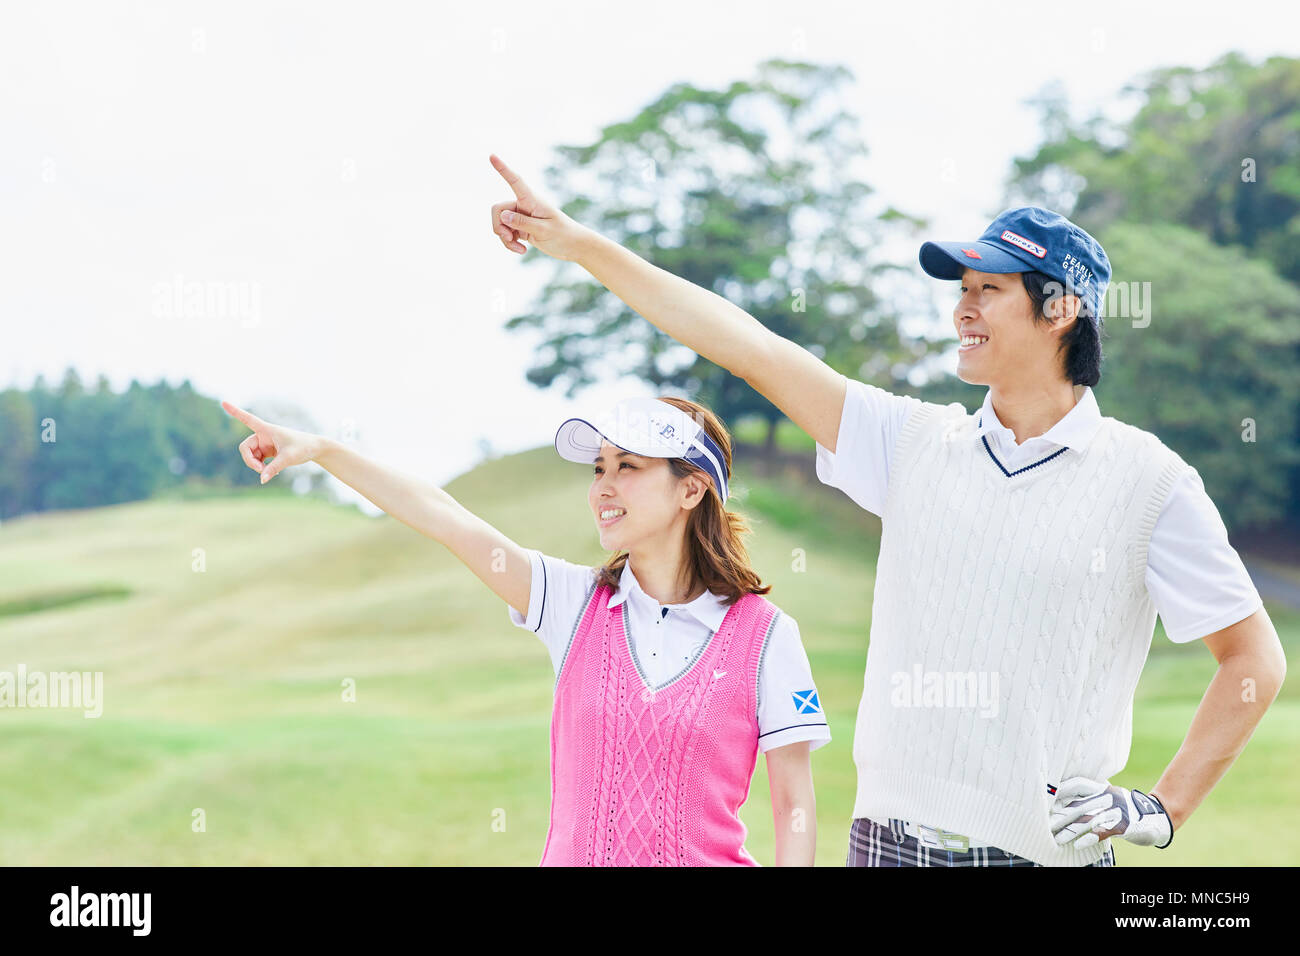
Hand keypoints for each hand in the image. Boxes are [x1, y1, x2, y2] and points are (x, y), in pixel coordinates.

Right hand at [221, 400, 322, 484]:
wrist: (314, 448)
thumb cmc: (303, 448)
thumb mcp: (288, 458)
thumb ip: (274, 469)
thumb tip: (261, 479)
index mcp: (267, 429)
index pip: (248, 419)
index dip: (235, 412)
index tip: (223, 402)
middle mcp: (263, 435)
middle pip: (245, 448)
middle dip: (250, 460)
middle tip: (260, 470)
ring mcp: (265, 444)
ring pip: (250, 456)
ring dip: (256, 466)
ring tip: (268, 472)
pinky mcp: (268, 452)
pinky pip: (257, 461)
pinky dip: (261, 468)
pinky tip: (269, 473)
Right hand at [488, 153, 589, 260]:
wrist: (573, 246)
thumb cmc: (563, 234)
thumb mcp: (544, 230)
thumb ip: (523, 223)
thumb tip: (502, 216)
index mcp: (532, 200)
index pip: (515, 181)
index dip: (503, 169)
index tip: (492, 155)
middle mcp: (524, 205)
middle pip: (498, 210)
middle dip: (499, 226)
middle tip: (509, 238)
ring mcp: (521, 216)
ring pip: (500, 223)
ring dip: (505, 238)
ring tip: (519, 248)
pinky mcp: (520, 228)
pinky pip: (505, 233)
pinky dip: (509, 243)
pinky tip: (521, 250)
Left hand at [1049, 776, 1172, 849]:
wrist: (1156, 816)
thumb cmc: (1127, 806)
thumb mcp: (1110, 794)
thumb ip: (1091, 794)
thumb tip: (1064, 794)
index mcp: (1103, 788)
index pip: (1077, 785)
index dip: (1061, 791)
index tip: (1047, 798)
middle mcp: (1108, 797)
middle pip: (1079, 805)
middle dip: (1060, 815)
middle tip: (1046, 823)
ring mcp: (1116, 812)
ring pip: (1088, 821)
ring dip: (1070, 830)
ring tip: (1057, 837)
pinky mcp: (1123, 827)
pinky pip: (1102, 832)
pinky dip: (1089, 838)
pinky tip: (1077, 844)